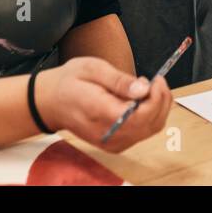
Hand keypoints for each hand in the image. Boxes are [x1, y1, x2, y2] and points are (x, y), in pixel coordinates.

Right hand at [34, 56, 172, 153]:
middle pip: (150, 124)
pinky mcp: (115, 143)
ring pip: (150, 130)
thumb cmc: (70, 82)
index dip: (155, 99)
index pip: (139, 116)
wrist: (50, 102)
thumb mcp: (92, 68)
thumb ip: (119, 80)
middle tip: (155, 81)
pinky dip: (150, 116)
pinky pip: (142, 132)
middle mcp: (107, 134)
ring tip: (148, 88)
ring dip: (158, 108)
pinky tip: (141, 100)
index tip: (156, 80)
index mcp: (99, 113)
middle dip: (160, 100)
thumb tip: (143, 89)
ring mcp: (111, 142)